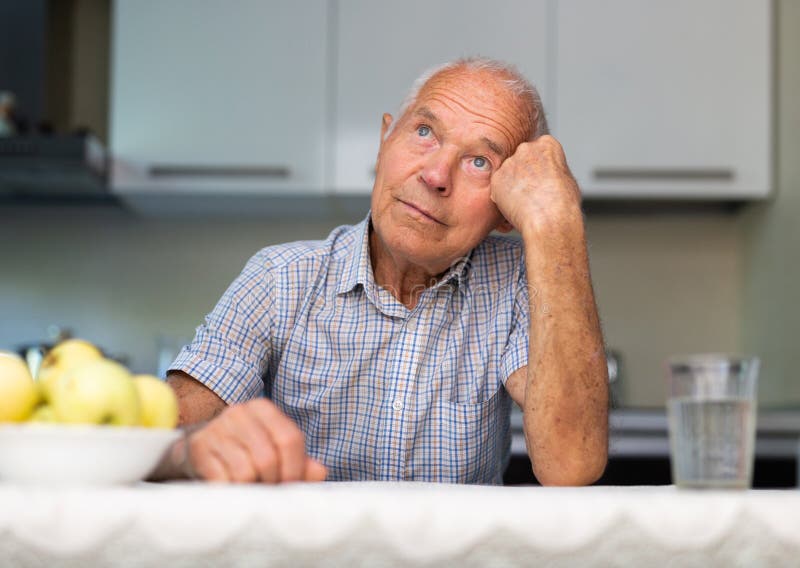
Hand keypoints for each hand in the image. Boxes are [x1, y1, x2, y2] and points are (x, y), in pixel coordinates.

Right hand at [184, 399, 326, 482]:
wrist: (198, 448)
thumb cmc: (244, 450)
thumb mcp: (273, 450)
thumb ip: (299, 462)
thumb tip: (320, 473)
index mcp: (263, 408)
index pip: (290, 438)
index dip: (295, 469)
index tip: (292, 486)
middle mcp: (239, 413)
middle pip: (268, 458)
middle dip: (272, 483)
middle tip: (269, 491)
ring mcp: (216, 429)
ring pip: (245, 471)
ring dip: (250, 488)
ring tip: (248, 487)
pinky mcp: (198, 448)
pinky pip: (222, 480)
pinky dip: (230, 490)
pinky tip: (229, 486)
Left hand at [490, 135, 581, 235]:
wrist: (549, 219)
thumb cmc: (563, 203)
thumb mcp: (567, 177)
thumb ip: (553, 168)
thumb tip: (548, 173)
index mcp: (547, 144)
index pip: (539, 148)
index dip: (541, 166)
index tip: (543, 177)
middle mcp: (526, 148)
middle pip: (522, 158)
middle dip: (525, 171)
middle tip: (532, 190)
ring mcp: (509, 162)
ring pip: (509, 172)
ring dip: (513, 183)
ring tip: (525, 201)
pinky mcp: (497, 178)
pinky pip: (498, 185)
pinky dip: (503, 195)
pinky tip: (515, 205)